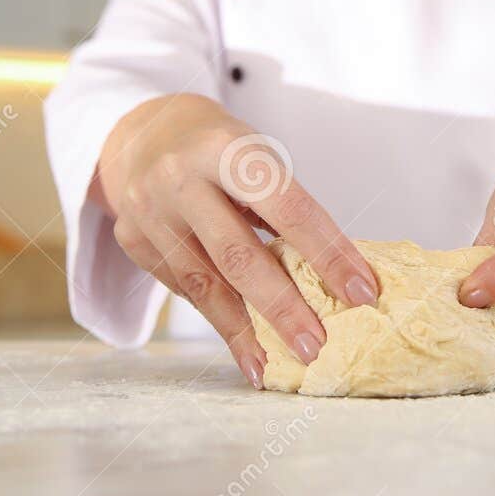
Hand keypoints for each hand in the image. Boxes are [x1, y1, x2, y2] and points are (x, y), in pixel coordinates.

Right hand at [95, 93, 377, 387]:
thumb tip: (335, 280)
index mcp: (228, 147)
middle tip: (317, 346)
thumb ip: (285, 209)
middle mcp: (182, 178)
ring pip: (203, 283)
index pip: (288, 207)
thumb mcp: (257, 157)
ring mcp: (150, 210)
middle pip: (238, 254)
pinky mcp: (131, 238)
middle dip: (282, 308)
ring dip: (246, 330)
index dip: (328, 253)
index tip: (362, 294)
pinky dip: (218, 320)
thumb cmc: (222, 150)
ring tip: (277, 363)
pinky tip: (246, 347)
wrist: (146, 132)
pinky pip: (181, 288)